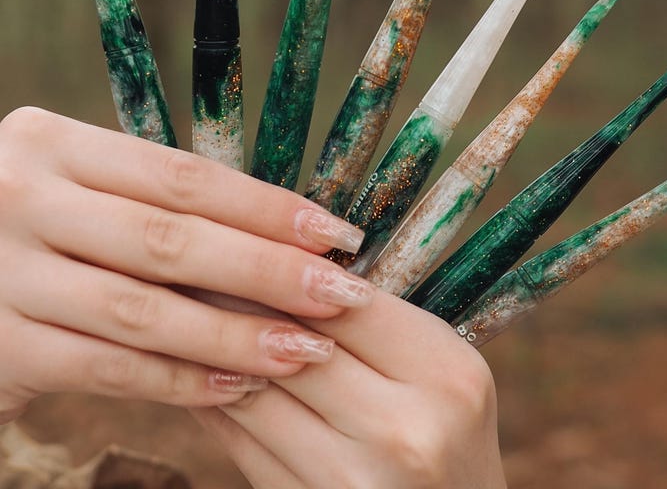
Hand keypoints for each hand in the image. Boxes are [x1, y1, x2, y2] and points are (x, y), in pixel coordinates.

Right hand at [0, 107, 372, 422]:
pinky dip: (179, 380)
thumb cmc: (42, 224)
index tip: (336, 234)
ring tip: (304, 350)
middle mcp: (20, 197)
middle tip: (339, 295)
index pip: (184, 176)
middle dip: (267, 271)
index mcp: (53, 143)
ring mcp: (1, 275)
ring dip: (235, 335)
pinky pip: (106, 368)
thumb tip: (287, 235)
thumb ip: (159, 202)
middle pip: (171, 239)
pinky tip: (238, 387)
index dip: (267, 208)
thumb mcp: (82, 189)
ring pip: (143, 310)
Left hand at [194, 291, 506, 488]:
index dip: (288, 268)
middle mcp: (403, 430)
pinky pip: (243, 448)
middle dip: (236, 299)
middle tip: (193, 262)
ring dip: (210, 349)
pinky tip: (197, 371)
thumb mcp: (443, 368)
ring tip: (180, 306)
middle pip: (293, 346)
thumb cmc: (450, 434)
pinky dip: (215, 402)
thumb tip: (284, 268)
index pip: (345, 303)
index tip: (244, 238)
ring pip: (254, 397)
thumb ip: (377, 325)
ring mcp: (353, 484)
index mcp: (445, 375)